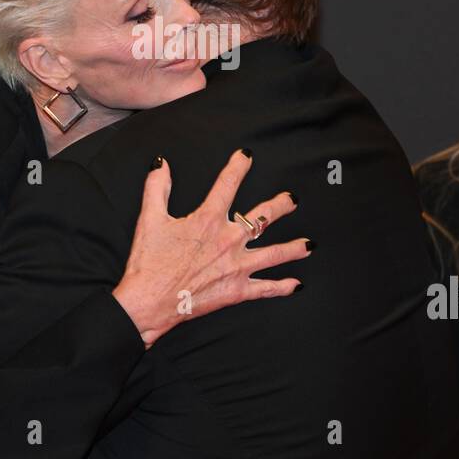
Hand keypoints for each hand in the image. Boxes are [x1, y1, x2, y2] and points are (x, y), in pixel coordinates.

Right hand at [112, 150, 309, 347]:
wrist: (149, 302)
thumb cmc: (149, 262)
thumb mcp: (150, 219)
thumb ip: (157, 188)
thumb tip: (162, 164)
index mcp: (208, 220)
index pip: (227, 184)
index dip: (238, 166)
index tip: (247, 156)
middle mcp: (229, 241)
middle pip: (263, 218)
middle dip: (280, 206)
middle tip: (291, 200)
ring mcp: (236, 267)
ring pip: (274, 254)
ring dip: (294, 248)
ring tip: (309, 244)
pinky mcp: (236, 291)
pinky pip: (265, 289)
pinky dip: (282, 287)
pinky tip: (295, 284)